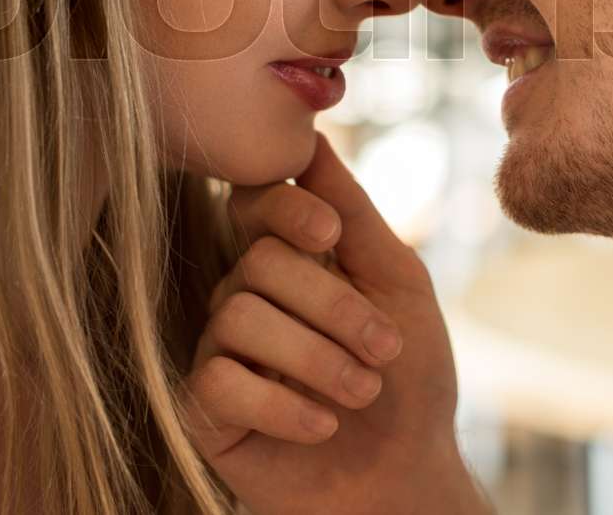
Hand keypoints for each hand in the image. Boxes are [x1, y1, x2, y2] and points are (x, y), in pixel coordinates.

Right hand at [183, 133, 489, 514]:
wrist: (405, 474)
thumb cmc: (408, 378)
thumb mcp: (398, 285)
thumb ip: (354, 214)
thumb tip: (312, 138)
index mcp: (289, 259)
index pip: (256, 204)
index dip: (285, 210)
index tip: (330, 236)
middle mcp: (244, 297)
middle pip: (258, 263)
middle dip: (334, 307)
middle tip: (386, 350)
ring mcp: (219, 351)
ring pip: (238, 319)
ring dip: (319, 359)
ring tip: (364, 391)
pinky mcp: (204, 410)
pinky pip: (219, 383)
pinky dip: (282, 405)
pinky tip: (323, 424)